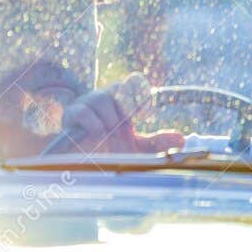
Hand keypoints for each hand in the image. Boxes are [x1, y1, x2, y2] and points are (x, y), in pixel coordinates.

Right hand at [56, 89, 183, 154]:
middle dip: (126, 108)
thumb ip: (157, 142)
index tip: (144, 116)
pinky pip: (82, 111)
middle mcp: (103, 100)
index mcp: (120, 104)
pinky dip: (94, 124)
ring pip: (101, 98)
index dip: (140, 93)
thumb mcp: (137, 149)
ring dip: (110, 119)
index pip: (132, 83)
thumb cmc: (110, 153)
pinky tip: (98, 136)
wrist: (84, 167)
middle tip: (128, 126)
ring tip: (110, 135)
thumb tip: (182, 138)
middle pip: (118, 87)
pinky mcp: (70, 116)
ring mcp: (85, 105)